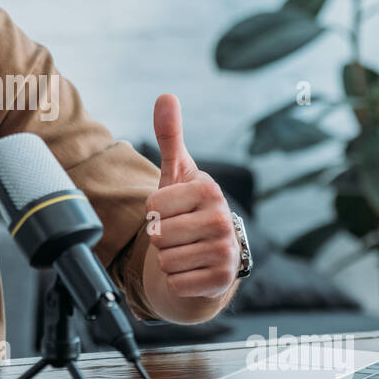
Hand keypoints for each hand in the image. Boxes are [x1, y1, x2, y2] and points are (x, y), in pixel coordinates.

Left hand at [144, 93, 239, 305]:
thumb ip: (170, 135)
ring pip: (165, 260)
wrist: (212, 254)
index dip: (154, 211)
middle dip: (160, 237)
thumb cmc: (189, 209)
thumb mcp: (178, 173)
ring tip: (186, 250)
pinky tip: (192, 270)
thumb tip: (166, 96)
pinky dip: (178, 280)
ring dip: (168, 259)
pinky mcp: (220, 281)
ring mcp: (225, 252)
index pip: (153, 205)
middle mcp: (222, 219)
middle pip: (158, 235)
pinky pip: (176, 282)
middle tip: (179, 233)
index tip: (172, 210)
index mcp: (210, 190)